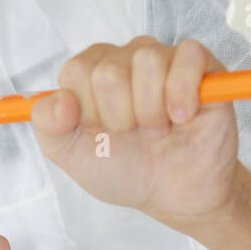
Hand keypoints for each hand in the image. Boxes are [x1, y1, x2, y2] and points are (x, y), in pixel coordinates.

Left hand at [32, 37, 239, 221]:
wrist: (173, 194)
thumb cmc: (126, 170)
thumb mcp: (71, 155)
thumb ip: (49, 126)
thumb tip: (59, 100)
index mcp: (90, 74)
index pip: (76, 71)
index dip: (89, 112)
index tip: (102, 133)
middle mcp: (125, 59)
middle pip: (109, 70)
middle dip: (121, 117)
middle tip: (135, 134)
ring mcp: (163, 59)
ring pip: (148, 60)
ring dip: (151, 111)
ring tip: (160, 130)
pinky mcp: (202, 65)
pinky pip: (188, 55)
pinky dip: (183, 93)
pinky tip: (183, 117)